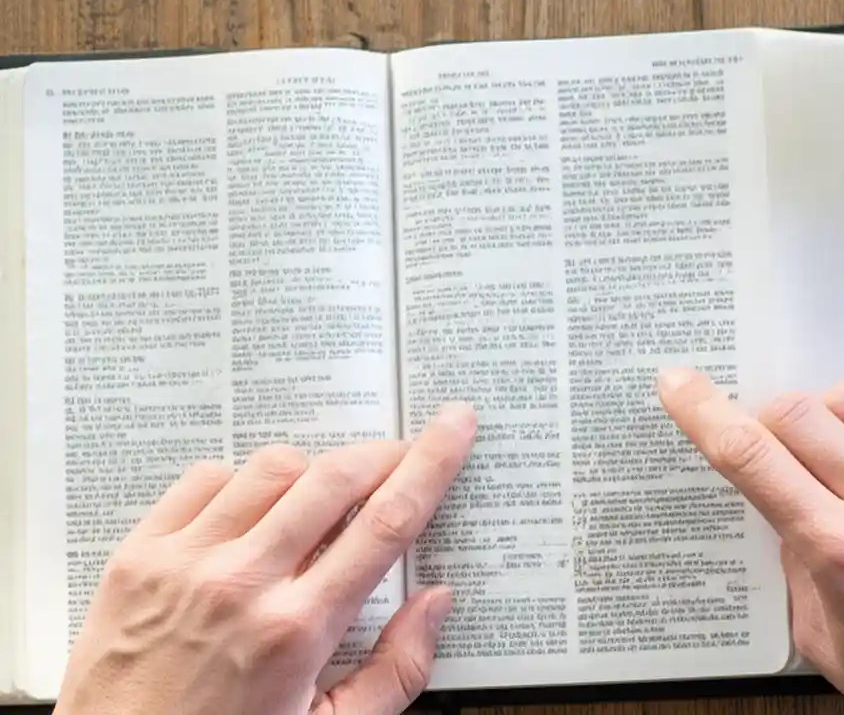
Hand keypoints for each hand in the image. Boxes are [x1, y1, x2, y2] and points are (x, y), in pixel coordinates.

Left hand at [55, 404, 476, 714]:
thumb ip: (396, 670)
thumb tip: (436, 600)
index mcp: (298, 630)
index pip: (385, 524)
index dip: (431, 464)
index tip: (454, 426)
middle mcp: (241, 585)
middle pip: (334, 479)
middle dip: (383, 453)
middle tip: (404, 453)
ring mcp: (183, 564)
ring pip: (271, 468)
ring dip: (314, 470)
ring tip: (326, 496)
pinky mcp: (136, 557)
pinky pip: (203, 480)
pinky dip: (241, 479)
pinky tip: (254, 507)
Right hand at [658, 370, 843, 714]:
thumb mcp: (829, 645)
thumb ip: (794, 569)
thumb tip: (783, 509)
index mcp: (842, 554)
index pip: (750, 455)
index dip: (702, 410)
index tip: (680, 385)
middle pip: (797, 413)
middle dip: (765, 416)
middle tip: (769, 436)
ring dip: (828, 408)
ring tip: (835, 441)